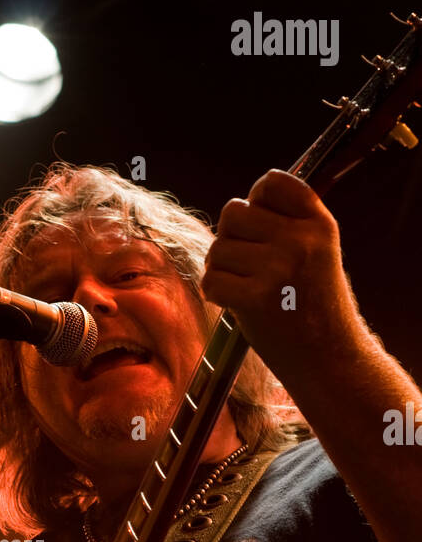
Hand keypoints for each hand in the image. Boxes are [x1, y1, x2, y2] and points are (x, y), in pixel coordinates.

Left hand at [200, 169, 365, 379]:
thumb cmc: (316, 307)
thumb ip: (287, 225)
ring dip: (222, 269)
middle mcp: (301, 240)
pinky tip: (236, 304)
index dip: (254, 199)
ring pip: (218, 248)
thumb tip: (238, 208)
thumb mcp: (318, 253)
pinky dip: (216, 294)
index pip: (272, 182)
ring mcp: (279, 269)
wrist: (330, 359)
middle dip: (232, 238)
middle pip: (234, 212)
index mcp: (319, 223)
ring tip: (246, 288)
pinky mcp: (256, 298)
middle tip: (248, 265)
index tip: (257, 224)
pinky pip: (211, 281)